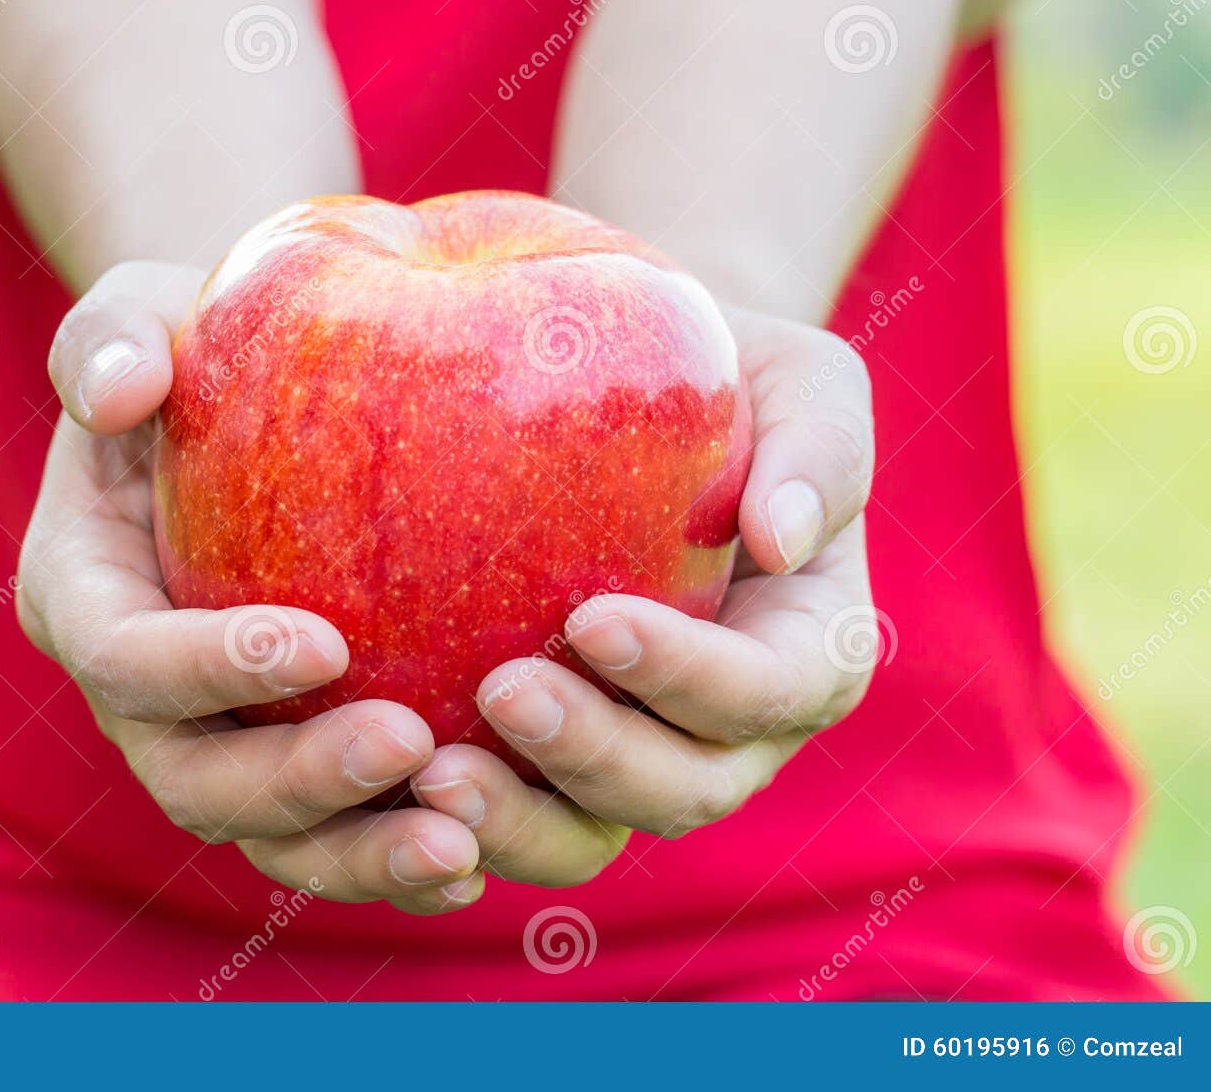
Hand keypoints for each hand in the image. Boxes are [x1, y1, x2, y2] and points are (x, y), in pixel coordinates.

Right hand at [16, 262, 484, 914]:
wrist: (252, 407)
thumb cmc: (201, 349)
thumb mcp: (147, 310)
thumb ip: (115, 334)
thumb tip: (116, 392)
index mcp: (86, 596)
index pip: (124, 657)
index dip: (209, 667)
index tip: (325, 641)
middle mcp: (143, 697)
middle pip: (196, 778)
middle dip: (297, 781)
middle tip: (410, 740)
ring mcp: (218, 741)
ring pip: (271, 839)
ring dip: (357, 853)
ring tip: (460, 844)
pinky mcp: (294, 763)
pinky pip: (337, 838)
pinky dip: (395, 860)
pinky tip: (482, 857)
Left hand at [412, 309, 876, 884]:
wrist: (627, 401)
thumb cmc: (722, 382)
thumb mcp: (797, 380)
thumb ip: (819, 446)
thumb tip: (783, 539)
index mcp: (807, 648)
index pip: (769, 689)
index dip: (689, 675)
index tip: (592, 619)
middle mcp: (732, 730)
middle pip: (685, 788)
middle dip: (596, 755)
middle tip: (501, 691)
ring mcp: (639, 758)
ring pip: (595, 834)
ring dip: (520, 818)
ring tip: (435, 772)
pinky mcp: (551, 769)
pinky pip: (517, 821)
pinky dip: (466, 823)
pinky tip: (396, 786)